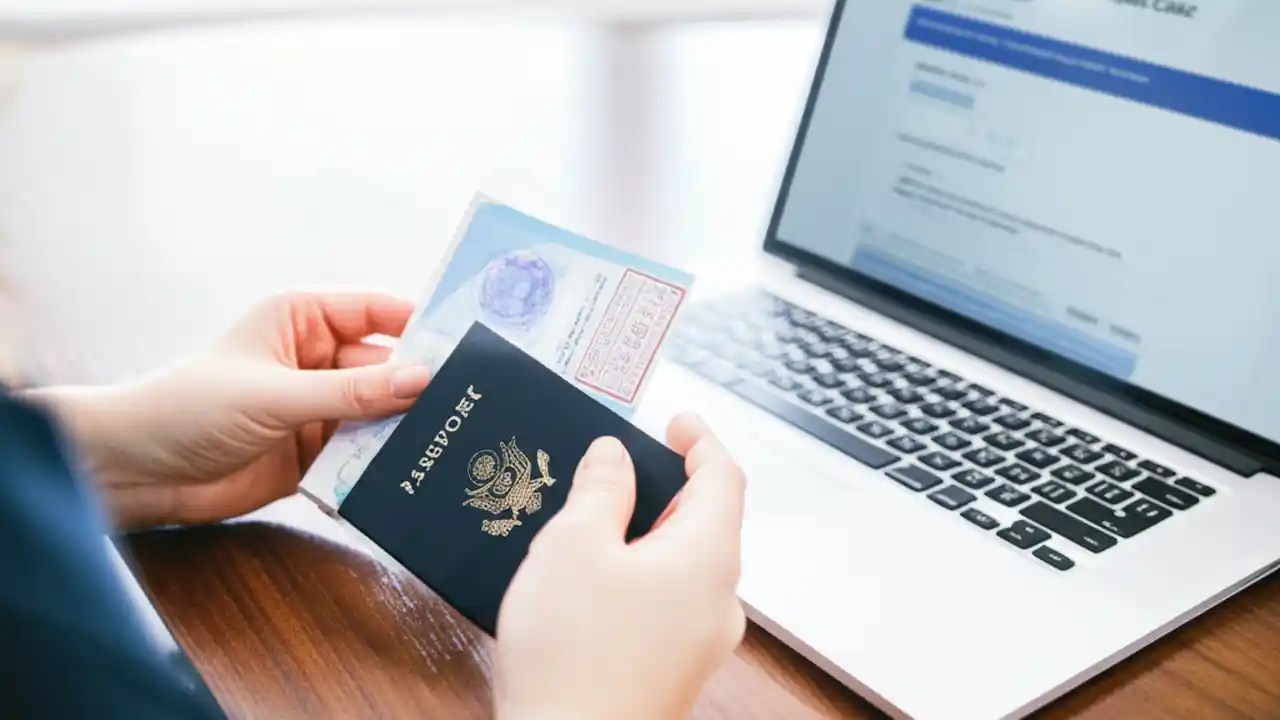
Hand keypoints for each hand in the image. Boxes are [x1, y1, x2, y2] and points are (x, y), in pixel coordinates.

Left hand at [31, 292, 431, 529]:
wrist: (137, 474)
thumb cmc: (188, 409)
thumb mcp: (275, 395)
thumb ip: (352, 393)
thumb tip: (422, 380)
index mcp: (302, 319)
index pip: (377, 311)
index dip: (422, 322)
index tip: (471, 341)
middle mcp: (315, 358)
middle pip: (387, 365)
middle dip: (421, 384)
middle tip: (474, 402)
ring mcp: (317, 407)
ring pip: (380, 412)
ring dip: (406, 427)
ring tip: (457, 439)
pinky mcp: (316, 452)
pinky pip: (364, 453)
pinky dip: (386, 462)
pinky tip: (420, 471)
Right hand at [494, 413, 746, 719]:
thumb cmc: (574, 657)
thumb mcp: (573, 546)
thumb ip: (600, 490)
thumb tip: (614, 456)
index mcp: (707, 558)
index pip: (723, 478)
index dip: (700, 439)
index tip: (676, 420)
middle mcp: (717, 602)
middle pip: (704, 521)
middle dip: (664, 487)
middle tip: (615, 467)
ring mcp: (698, 643)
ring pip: (682, 565)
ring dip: (645, 534)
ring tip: (590, 522)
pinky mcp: (672, 670)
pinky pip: (666, 603)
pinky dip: (638, 575)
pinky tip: (590, 582)